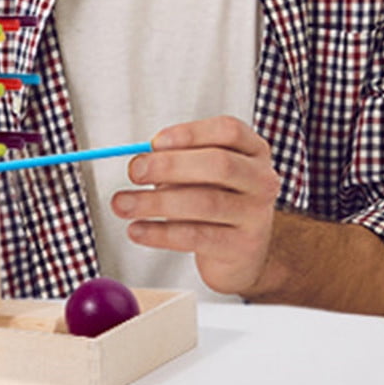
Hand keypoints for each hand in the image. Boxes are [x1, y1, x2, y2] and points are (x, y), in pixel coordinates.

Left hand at [112, 116, 282, 297]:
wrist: (240, 254)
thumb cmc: (216, 203)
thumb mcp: (201, 176)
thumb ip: (177, 163)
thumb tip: (140, 160)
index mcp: (253, 151)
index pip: (228, 131)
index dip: (190, 133)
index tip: (155, 142)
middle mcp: (261, 179)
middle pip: (218, 164)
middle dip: (170, 166)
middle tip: (134, 171)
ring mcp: (255, 214)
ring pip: (205, 203)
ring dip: (156, 202)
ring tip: (123, 204)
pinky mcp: (241, 246)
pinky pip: (196, 236)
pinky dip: (160, 233)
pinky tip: (137, 230)